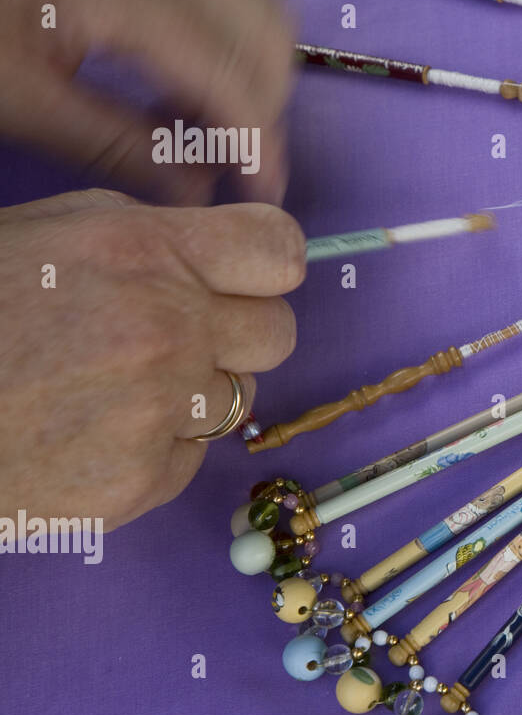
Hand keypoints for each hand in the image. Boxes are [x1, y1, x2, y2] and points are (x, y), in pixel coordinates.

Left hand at [0, 0, 294, 204]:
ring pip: (259, 4)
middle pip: (264, 33)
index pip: (229, 73)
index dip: (258, 142)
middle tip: (232, 160)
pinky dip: (230, 36)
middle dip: (263, 108)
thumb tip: (202, 192)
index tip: (264, 193)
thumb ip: (117, 149)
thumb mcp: (19, 99)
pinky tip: (187, 75)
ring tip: (208, 120)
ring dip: (252, 71)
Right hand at [0, 190, 304, 529]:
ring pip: (237, 397)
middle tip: (174, 336)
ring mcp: (158, 409)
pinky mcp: (141, 480)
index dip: (268, 265)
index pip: (279, 251)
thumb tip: (223, 253)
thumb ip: (150, 238)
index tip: (250, 276)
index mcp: (144, 251)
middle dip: (234, 332)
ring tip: (110, 387)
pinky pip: (192, 456)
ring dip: (194, 391)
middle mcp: (166, 327)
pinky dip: (156, 447)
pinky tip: (90, 434)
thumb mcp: (49, 234)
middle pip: (276, 332)